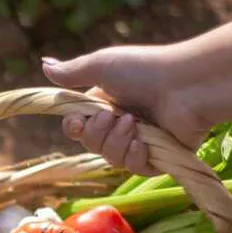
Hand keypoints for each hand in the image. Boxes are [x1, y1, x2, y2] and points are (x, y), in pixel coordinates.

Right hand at [41, 46, 207, 175]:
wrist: (187, 85)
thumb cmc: (145, 70)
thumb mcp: (103, 65)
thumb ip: (72, 72)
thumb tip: (44, 64)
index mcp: (107, 103)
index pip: (79, 126)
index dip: (74, 128)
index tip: (77, 122)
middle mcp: (122, 123)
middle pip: (91, 145)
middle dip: (97, 134)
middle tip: (113, 117)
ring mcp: (141, 141)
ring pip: (111, 158)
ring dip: (117, 142)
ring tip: (134, 124)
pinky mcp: (159, 157)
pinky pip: (134, 168)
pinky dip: (135, 156)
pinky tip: (143, 143)